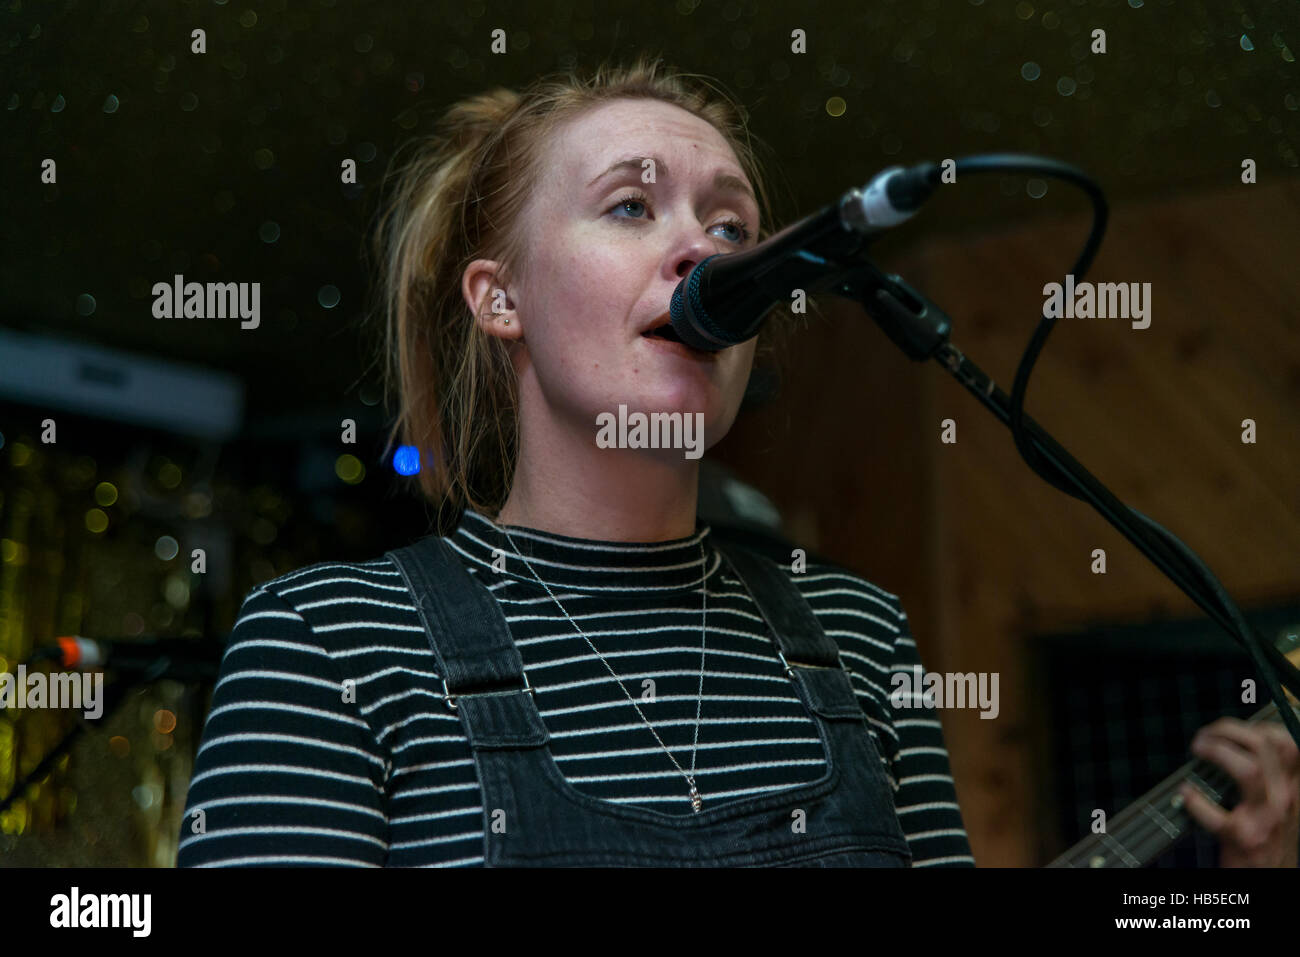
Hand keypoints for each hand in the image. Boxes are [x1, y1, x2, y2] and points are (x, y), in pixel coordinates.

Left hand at [1179, 717, 1299, 866]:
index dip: (1260, 728)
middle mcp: (1284, 800)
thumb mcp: (1274, 804)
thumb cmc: (1265, 838)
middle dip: (1229, 731)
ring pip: (1250, 770)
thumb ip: (1264, 777)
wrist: (1269, 878)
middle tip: (1203, 737)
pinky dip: (1196, 801)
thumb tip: (1228, 744)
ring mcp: (1266, 820)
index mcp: (1290, 789)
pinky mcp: (1243, 840)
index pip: (1289, 746)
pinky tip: (1186, 794)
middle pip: (1266, 747)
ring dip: (1218, 752)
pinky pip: (1217, 814)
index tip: (1230, 729)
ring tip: (1198, 750)